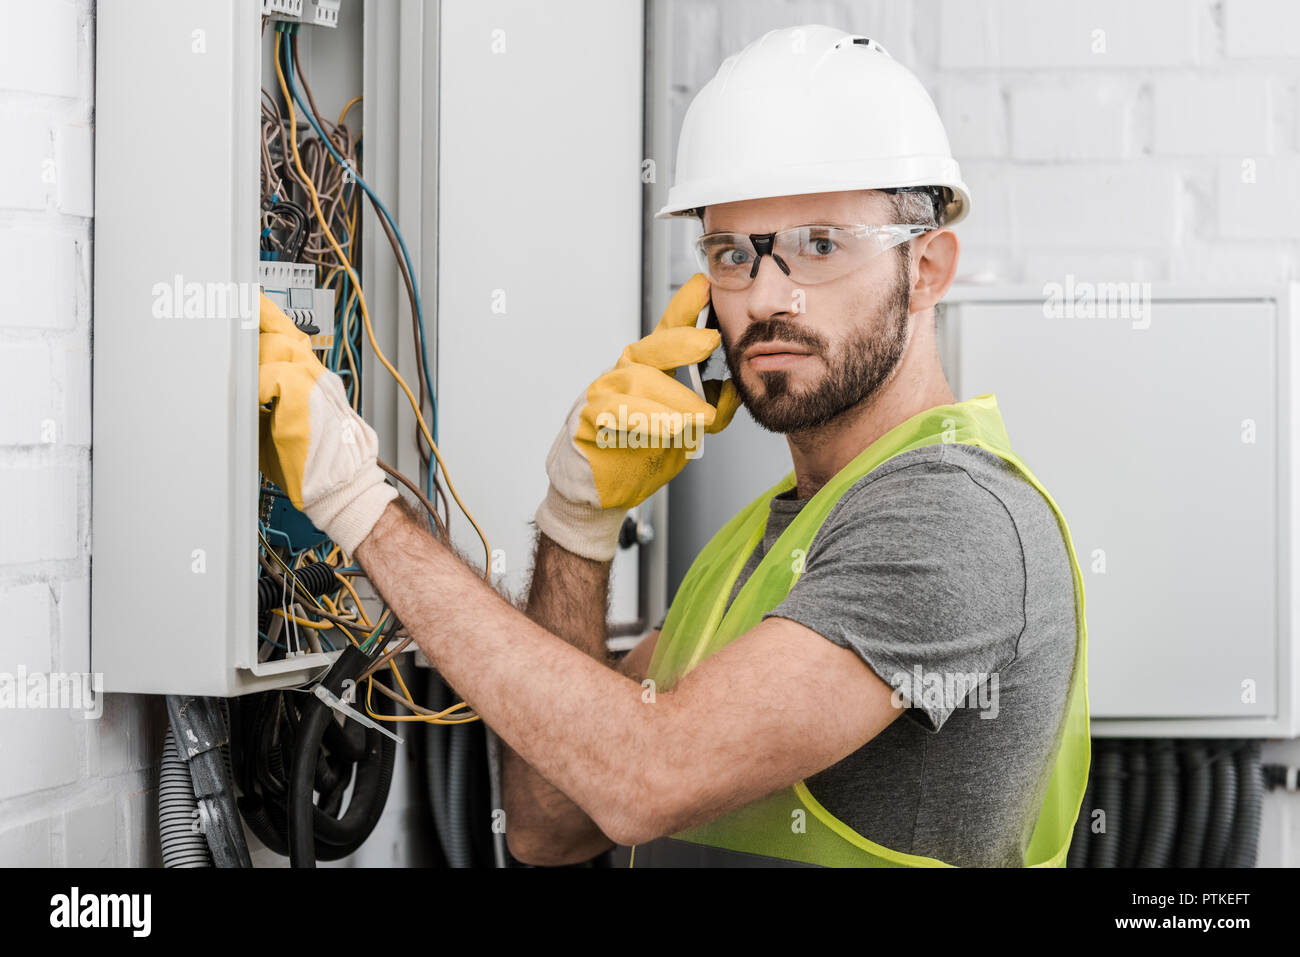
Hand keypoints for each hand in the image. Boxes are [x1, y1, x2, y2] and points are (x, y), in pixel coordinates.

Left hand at [258, 293, 396, 555]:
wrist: (342, 490)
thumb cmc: (314, 466)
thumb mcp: (282, 425)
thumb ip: (265, 401)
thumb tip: (236, 390)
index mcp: (313, 381)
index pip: (289, 336)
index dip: (266, 317)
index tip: (247, 303)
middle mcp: (317, 378)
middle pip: (283, 333)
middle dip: (255, 322)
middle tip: (231, 313)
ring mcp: (316, 388)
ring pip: (280, 347)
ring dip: (254, 353)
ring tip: (236, 361)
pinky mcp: (307, 403)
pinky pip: (276, 377)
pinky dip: (258, 383)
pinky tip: (251, 395)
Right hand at [535, 274, 741, 560]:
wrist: (600, 493)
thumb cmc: (637, 454)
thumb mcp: (686, 432)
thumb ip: (709, 410)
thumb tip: (734, 390)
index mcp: (648, 371)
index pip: (668, 332)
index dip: (684, 306)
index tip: (705, 284)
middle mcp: (624, 375)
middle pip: (651, 348)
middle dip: (681, 341)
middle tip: (710, 341)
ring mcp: (603, 395)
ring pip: (637, 381)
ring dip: (673, 398)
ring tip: (698, 417)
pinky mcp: (587, 419)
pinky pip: (615, 412)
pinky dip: (645, 419)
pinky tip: (668, 428)